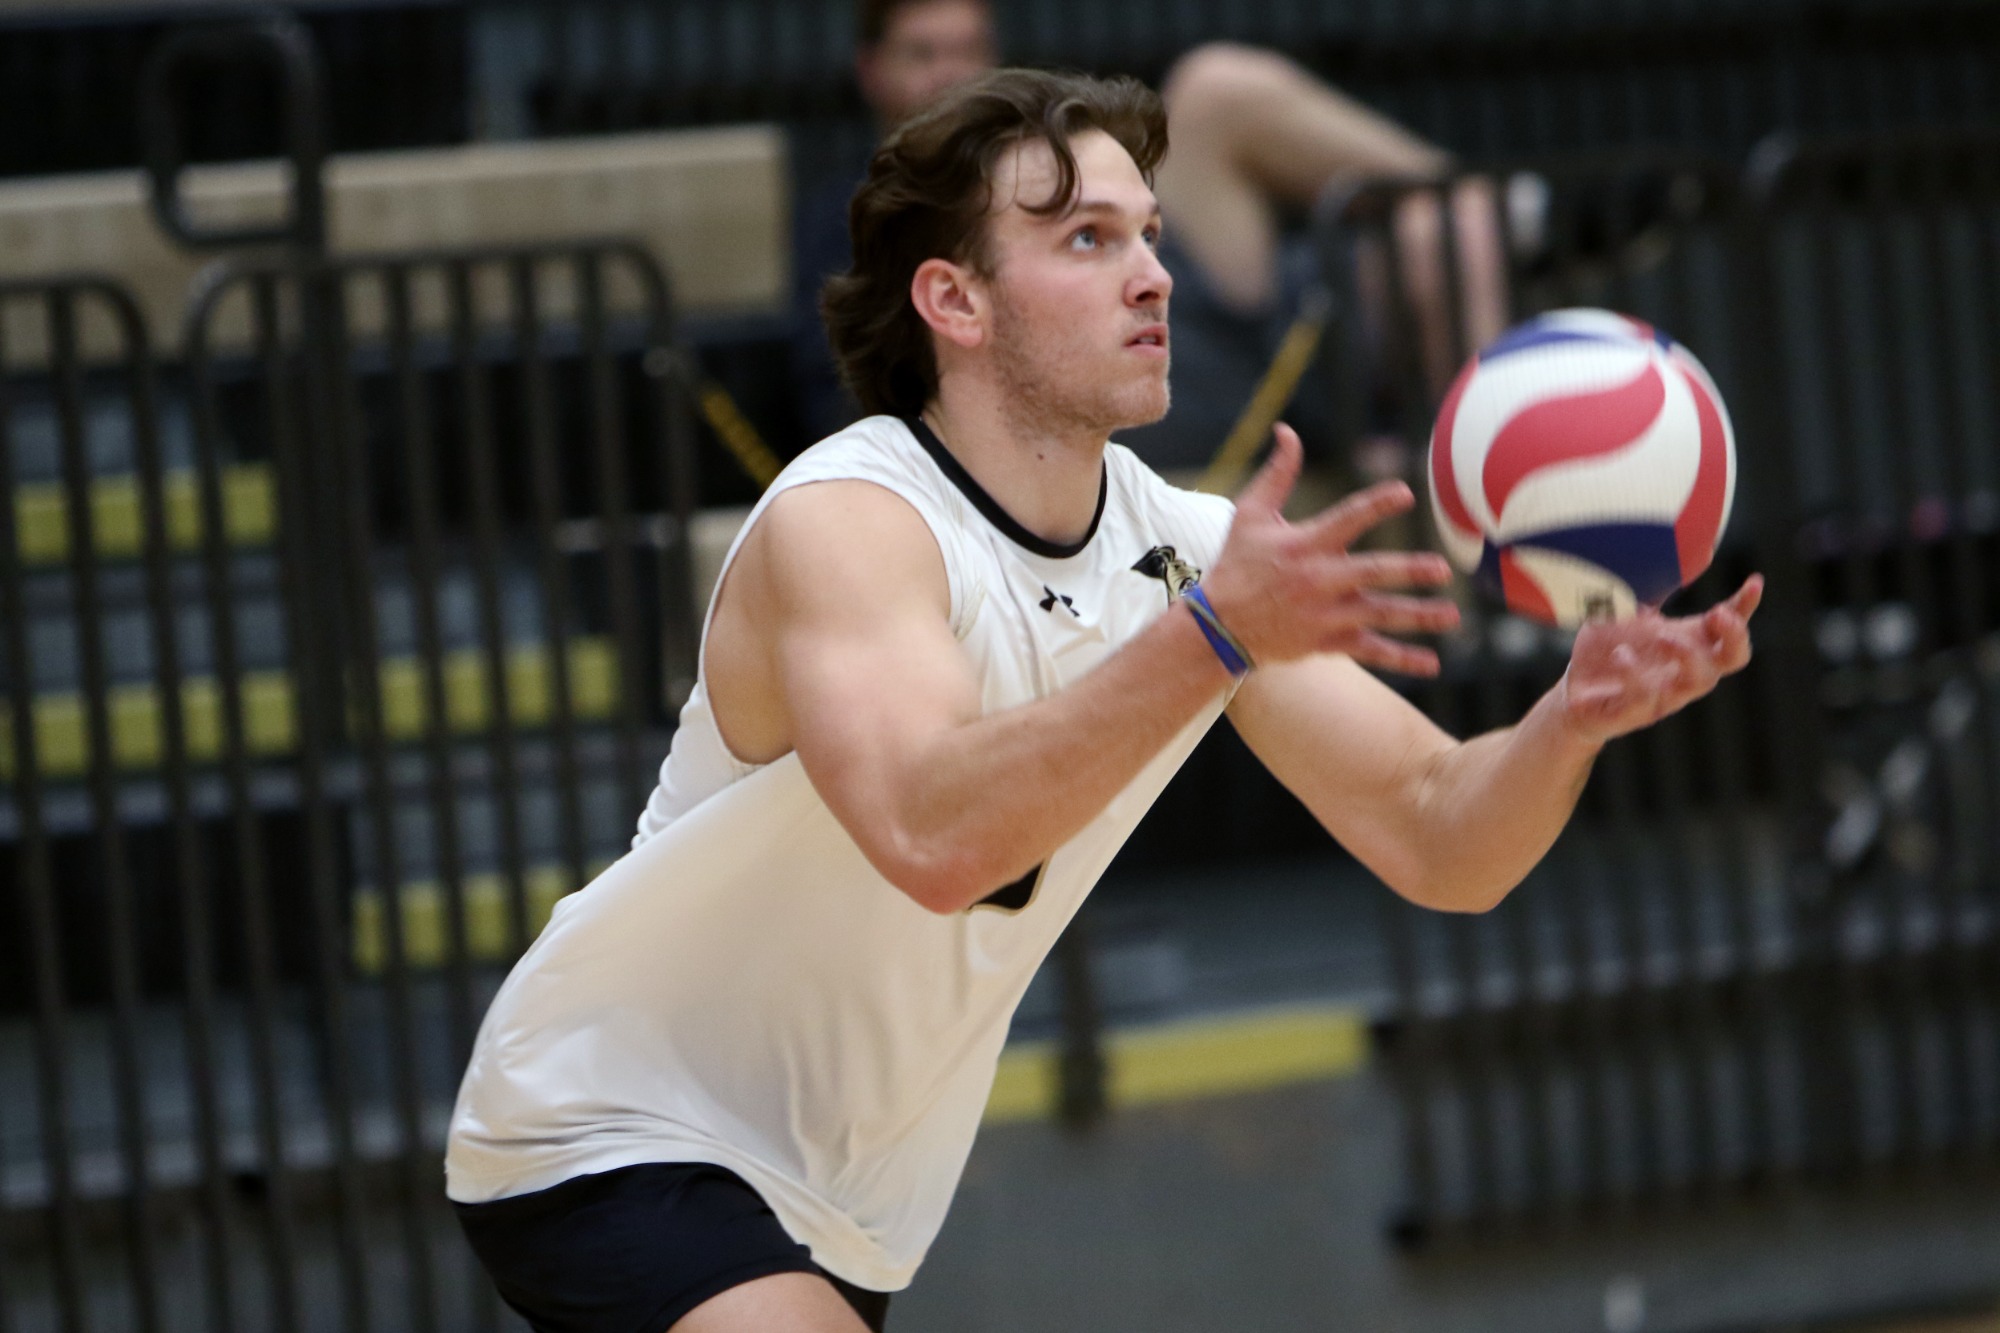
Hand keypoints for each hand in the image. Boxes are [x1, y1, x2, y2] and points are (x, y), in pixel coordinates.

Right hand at [1201, 424, 1460, 674]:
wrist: (1219, 626)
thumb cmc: (1238, 564)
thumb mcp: (1249, 514)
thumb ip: (1277, 473)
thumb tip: (1288, 430)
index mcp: (1305, 545)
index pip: (1347, 519)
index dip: (1376, 505)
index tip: (1405, 494)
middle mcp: (1319, 580)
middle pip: (1372, 573)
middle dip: (1407, 571)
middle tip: (1441, 569)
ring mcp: (1325, 614)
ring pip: (1379, 615)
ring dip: (1417, 616)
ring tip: (1451, 616)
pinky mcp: (1327, 641)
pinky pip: (1370, 651)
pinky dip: (1401, 659)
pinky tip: (1432, 665)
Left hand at [1557, 576, 1762, 744]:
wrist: (1576, 691)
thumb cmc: (1610, 647)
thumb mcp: (1629, 612)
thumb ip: (1650, 587)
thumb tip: (1673, 548)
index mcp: (1690, 644)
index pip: (1730, 628)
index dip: (1746, 607)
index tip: (1754, 582)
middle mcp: (1686, 671)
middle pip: (1733, 659)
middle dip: (1734, 637)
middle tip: (1717, 613)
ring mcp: (1665, 695)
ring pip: (1698, 682)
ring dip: (1687, 656)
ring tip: (1663, 635)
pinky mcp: (1635, 713)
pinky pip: (1644, 699)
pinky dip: (1635, 675)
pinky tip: (1621, 655)